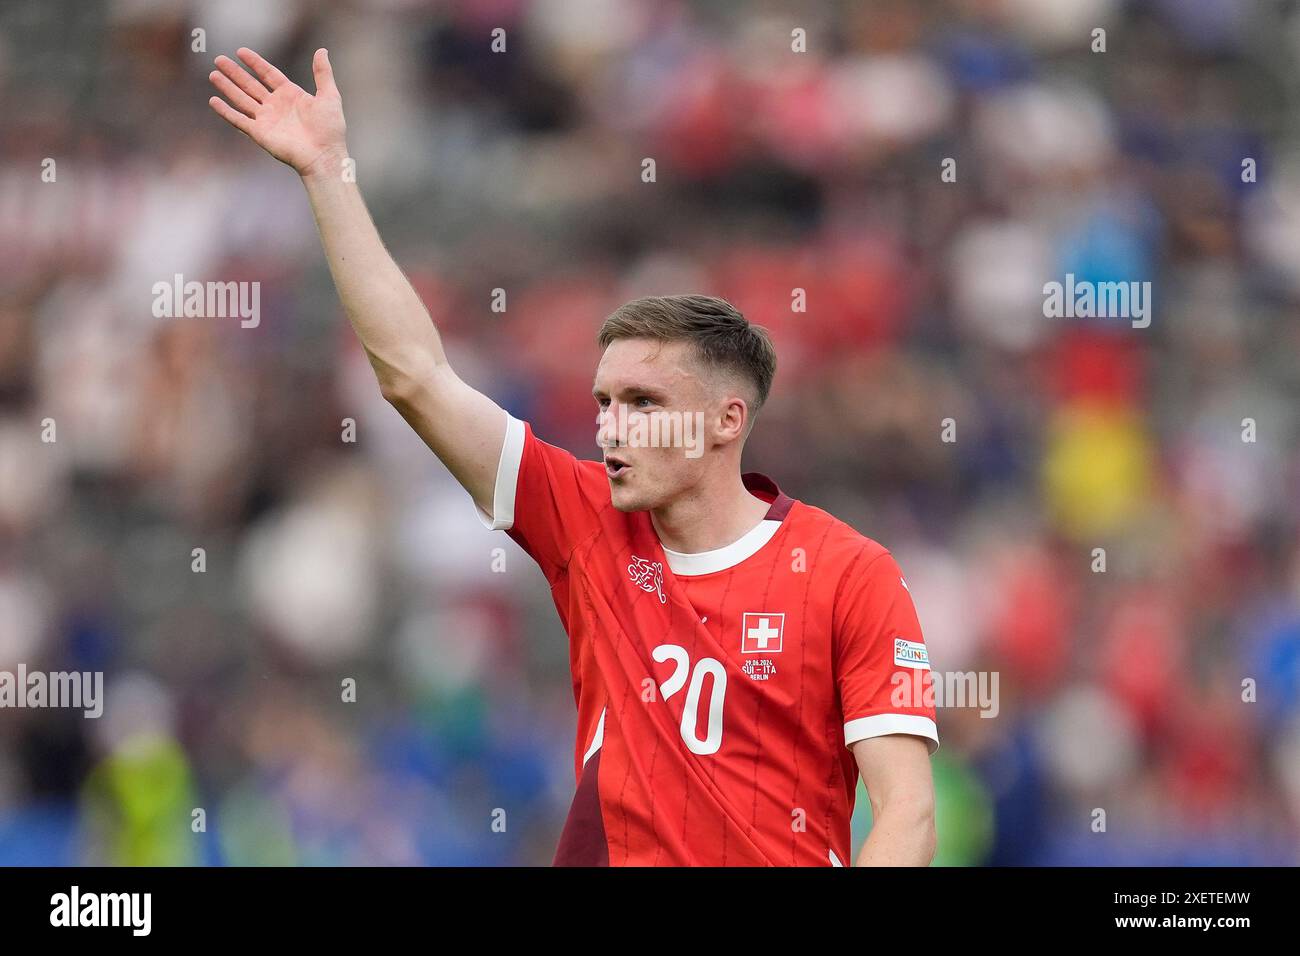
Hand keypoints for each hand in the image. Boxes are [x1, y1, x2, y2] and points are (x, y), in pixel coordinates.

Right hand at [208, 48, 347, 177]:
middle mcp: (276, 106)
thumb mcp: (329, 95)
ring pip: (242, 99)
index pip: (268, 74)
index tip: (240, 51)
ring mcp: (267, 120)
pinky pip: (239, 120)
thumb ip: (323, 73)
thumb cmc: (330, 129)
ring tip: (213, 74)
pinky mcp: (260, 133)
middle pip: (251, 85)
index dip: (255, 63)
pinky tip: (213, 101)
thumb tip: (321, 50)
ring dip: (227, 87)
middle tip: (218, 59)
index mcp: (291, 95)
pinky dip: (226, 111)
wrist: (324, 156)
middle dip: (235, 73)